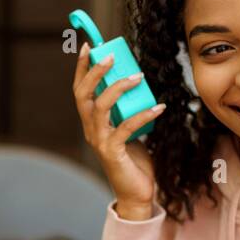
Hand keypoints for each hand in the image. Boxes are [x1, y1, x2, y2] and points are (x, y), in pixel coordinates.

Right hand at [73, 43, 165, 220]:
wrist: (136, 193)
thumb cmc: (135, 161)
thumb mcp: (130, 130)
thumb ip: (128, 111)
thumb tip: (139, 85)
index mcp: (92, 122)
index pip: (81, 90)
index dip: (83, 68)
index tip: (91, 46)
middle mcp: (91, 130)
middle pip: (84, 95)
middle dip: (95, 72)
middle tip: (113, 56)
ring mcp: (99, 142)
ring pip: (100, 107)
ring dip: (118, 88)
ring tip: (138, 77)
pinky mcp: (113, 153)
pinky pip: (126, 128)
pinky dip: (143, 115)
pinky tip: (159, 107)